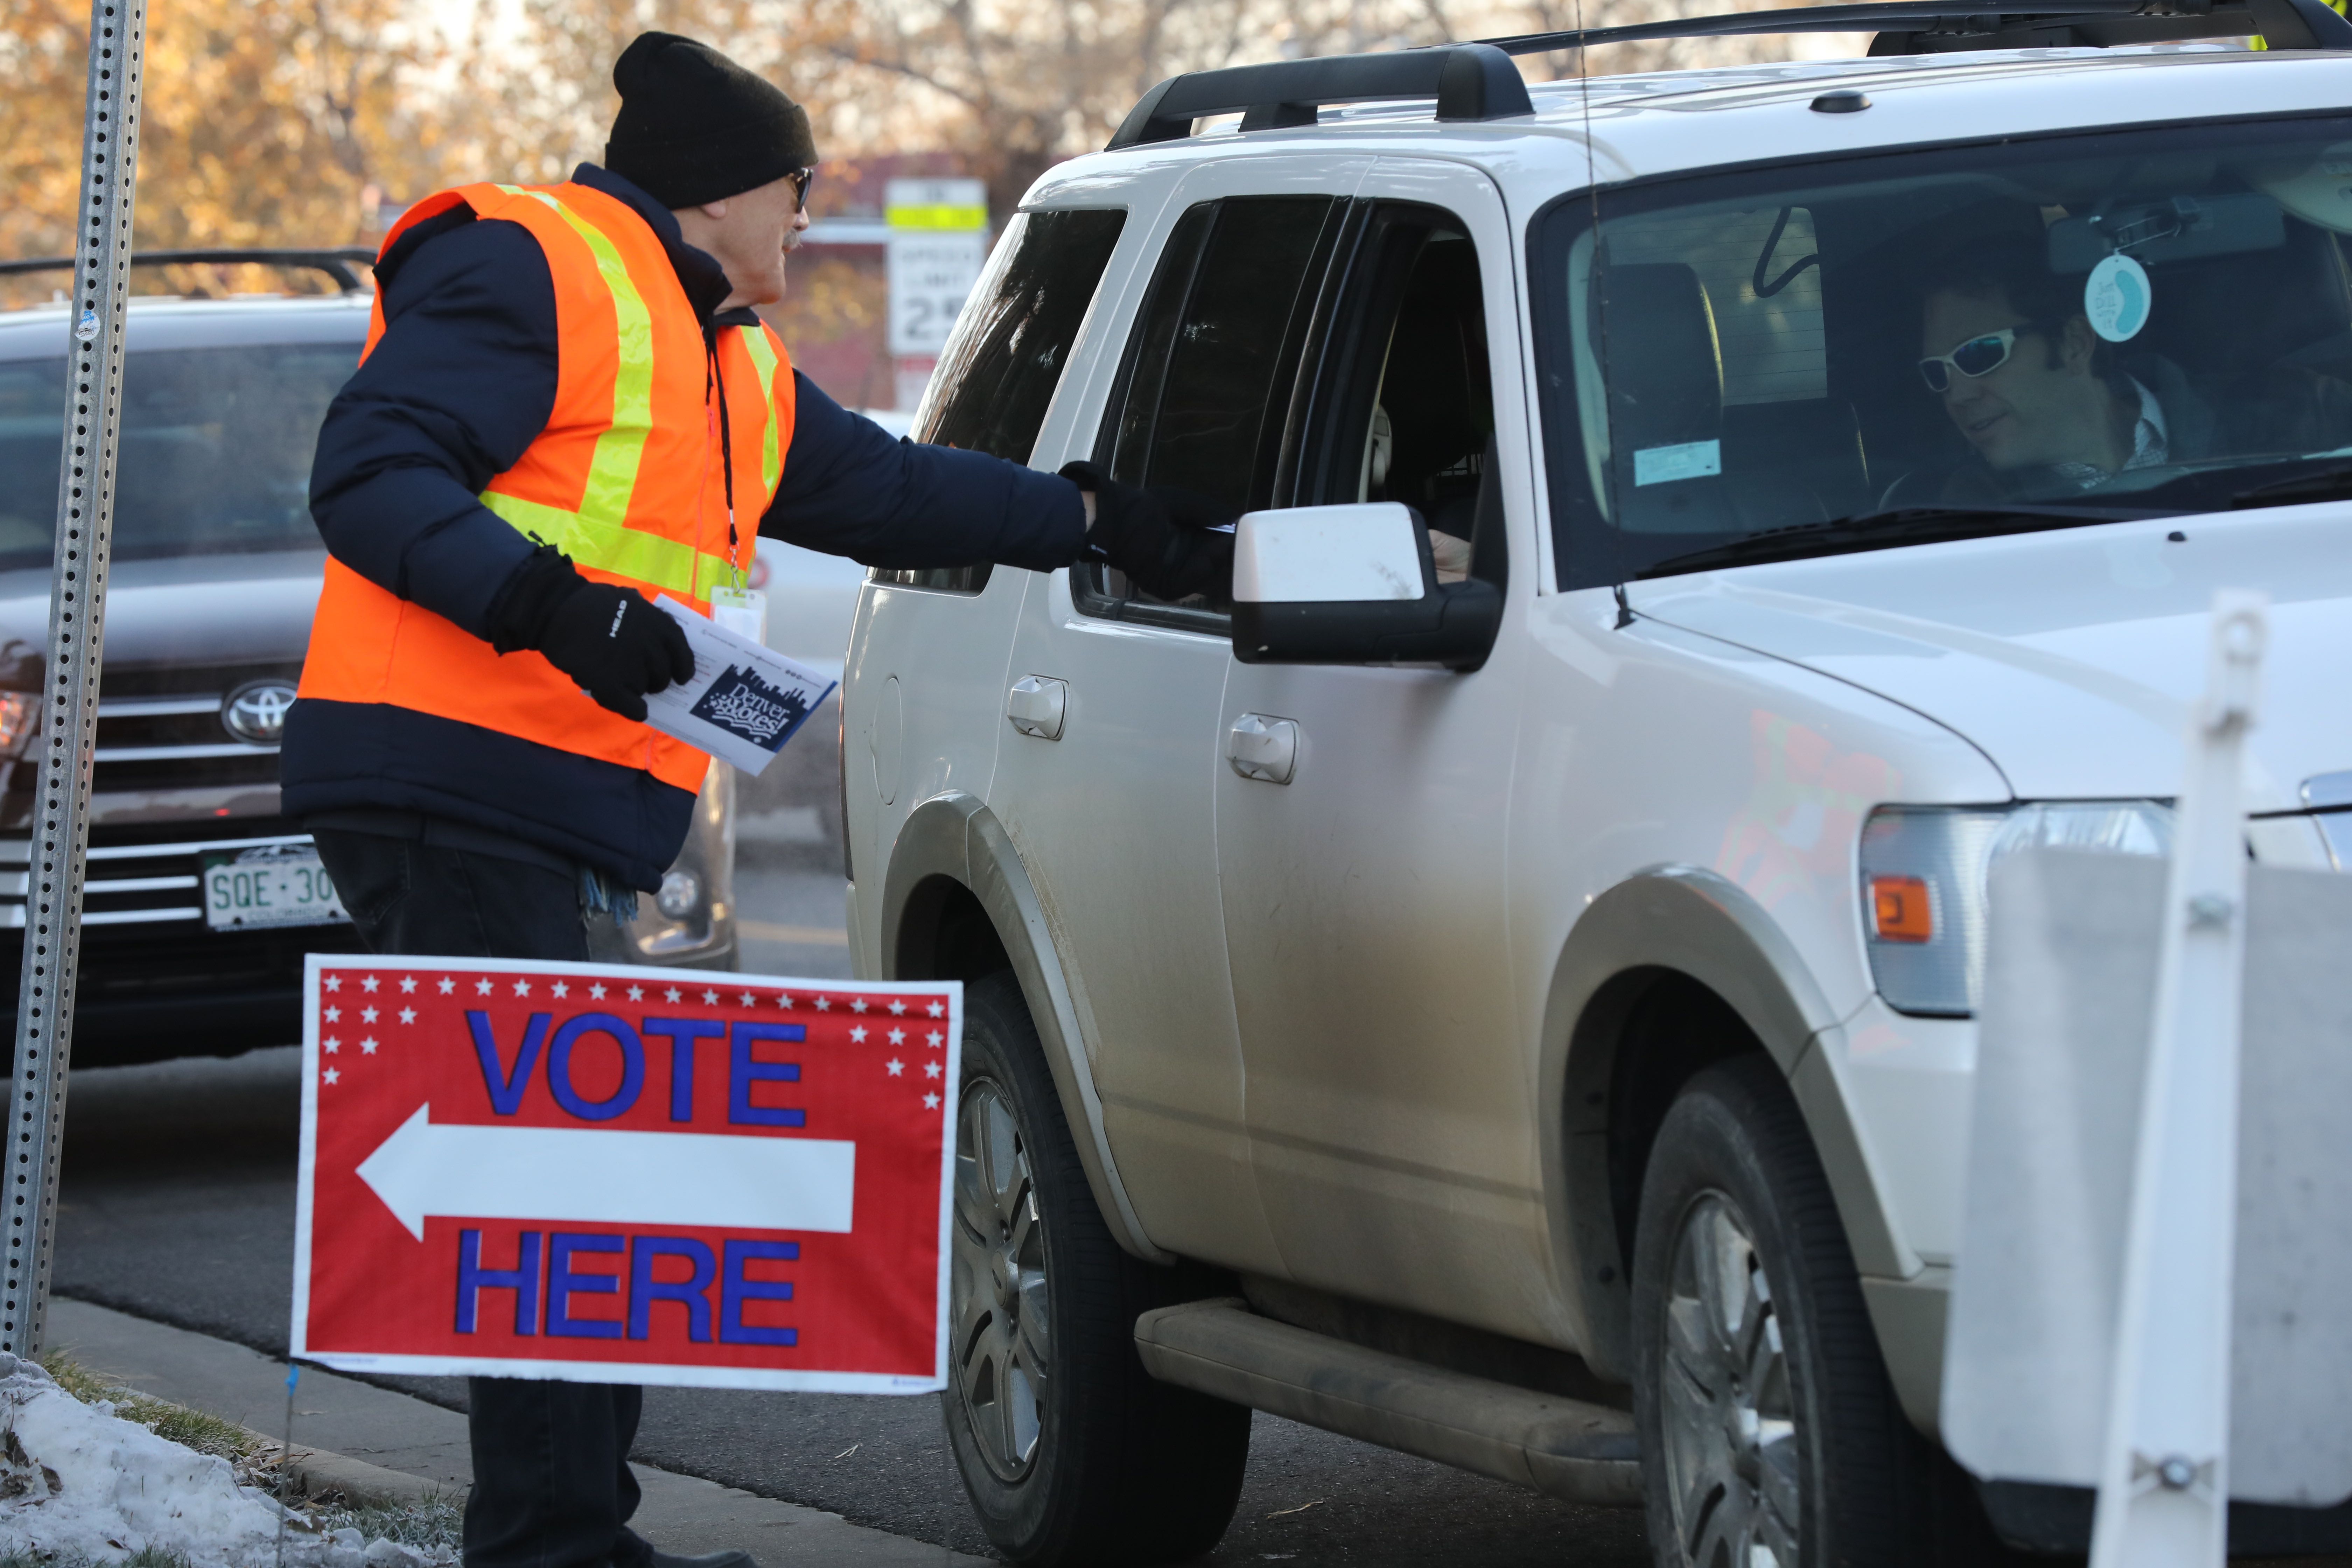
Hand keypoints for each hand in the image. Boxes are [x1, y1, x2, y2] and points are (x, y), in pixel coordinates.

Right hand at [493, 553, 693, 721]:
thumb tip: (661, 642)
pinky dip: (635, 711)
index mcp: (657, 623)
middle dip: (655, 681)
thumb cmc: (590, 604)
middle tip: (640, 680)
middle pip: (662, 675)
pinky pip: (631, 706)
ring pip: (643, 690)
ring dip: (634, 690)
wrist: (554, 609)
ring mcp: (629, 664)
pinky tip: (636, 711)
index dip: (683, 667)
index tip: (681, 676)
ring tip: (617, 683)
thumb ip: (648, 620)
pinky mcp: (607, 681)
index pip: (682, 652)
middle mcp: (649, 645)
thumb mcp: (629, 601)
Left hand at [1060, 462, 1234, 602]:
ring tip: (1232, 546)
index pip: (1216, 549)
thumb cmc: (1144, 506)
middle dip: (1231, 557)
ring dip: (1221, 562)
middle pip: (1215, 567)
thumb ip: (1211, 512)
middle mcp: (1183, 562)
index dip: (1233, 544)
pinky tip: (1213, 555)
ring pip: (1206, 577)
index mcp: (1188, 543)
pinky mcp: (1164, 585)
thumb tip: (1238, 521)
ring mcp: (1174, 576)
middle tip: (1249, 547)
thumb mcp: (1185, 503)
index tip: (1249, 537)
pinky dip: (1202, 570)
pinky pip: (1189, 583)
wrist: (1115, 517)